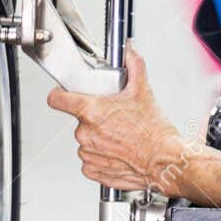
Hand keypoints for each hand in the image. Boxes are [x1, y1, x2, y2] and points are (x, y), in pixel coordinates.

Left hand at [48, 49, 186, 190]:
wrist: (164, 161)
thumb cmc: (154, 131)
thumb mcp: (143, 91)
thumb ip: (134, 66)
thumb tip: (129, 51)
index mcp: (92, 111)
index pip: (57, 99)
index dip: (60, 94)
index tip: (63, 94)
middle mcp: (85, 133)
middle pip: (79, 120)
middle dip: (94, 118)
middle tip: (114, 119)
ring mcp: (88, 153)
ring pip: (85, 140)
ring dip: (98, 138)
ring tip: (119, 137)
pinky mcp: (92, 169)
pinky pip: (90, 159)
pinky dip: (101, 156)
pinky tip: (117, 152)